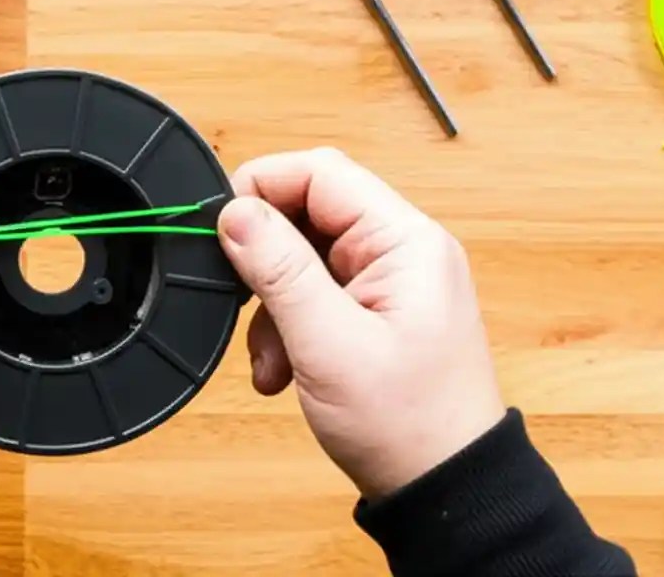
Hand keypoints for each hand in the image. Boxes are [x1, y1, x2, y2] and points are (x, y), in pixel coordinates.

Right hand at [217, 149, 504, 498]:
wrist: (444, 488)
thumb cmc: (407, 425)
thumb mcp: (328, 345)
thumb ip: (279, 271)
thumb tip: (234, 213)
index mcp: (405, 242)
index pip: (321, 174)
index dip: (262, 188)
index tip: (219, 229)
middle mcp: (401, 251)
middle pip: (307, 214)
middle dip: (264, 261)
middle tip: (241, 303)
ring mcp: (389, 282)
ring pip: (302, 259)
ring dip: (272, 306)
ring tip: (270, 360)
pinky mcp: (375, 312)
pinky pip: (314, 295)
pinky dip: (287, 328)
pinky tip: (282, 371)